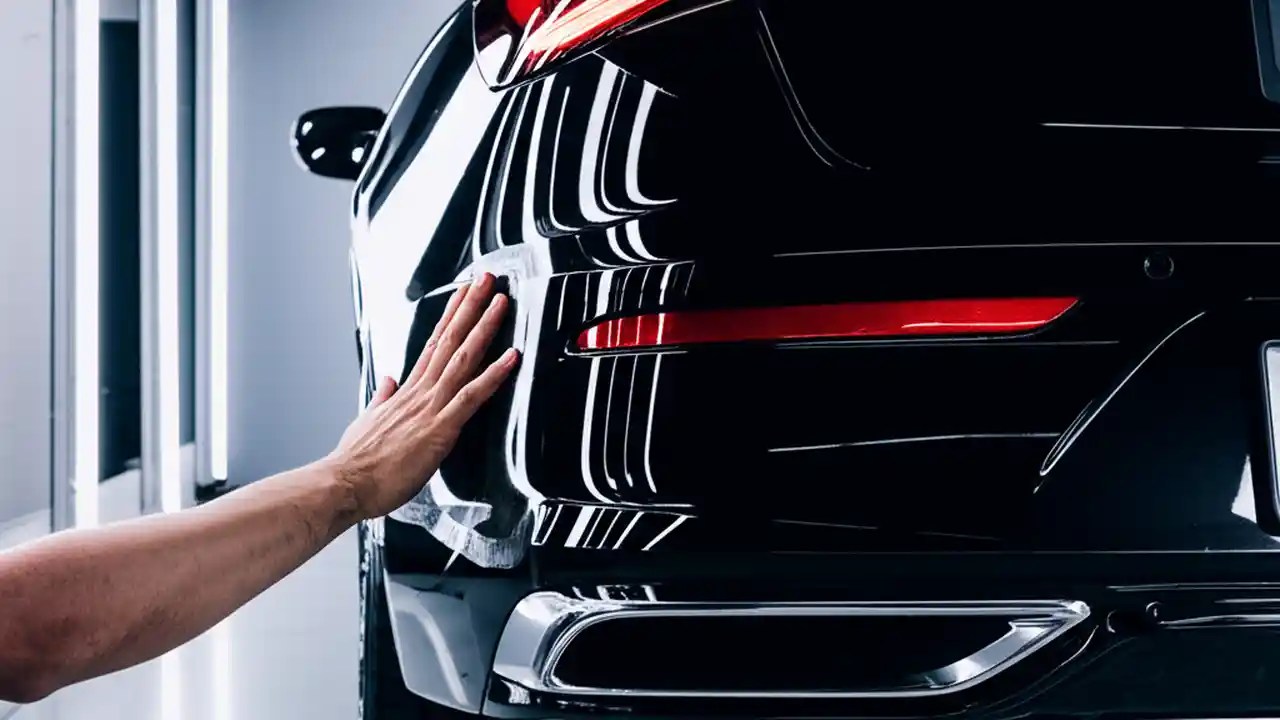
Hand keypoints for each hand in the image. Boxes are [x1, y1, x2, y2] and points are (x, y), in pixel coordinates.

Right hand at [328, 273, 518, 519]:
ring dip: (484, 327)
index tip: (462, 295)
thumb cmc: (356, 463)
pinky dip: (494, 374)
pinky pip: (472, 396)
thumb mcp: (368, 422)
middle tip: (486, 280)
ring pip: (463, 358)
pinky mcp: (440, 428)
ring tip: (500, 303)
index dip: (450, 317)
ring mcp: (430, 406)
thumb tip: (388, 382)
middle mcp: (419, 392)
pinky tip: (511, 358)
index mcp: (406, 392)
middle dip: (470, 307)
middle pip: (450, 340)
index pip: (433, 344)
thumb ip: (382, 399)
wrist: (343, 483)